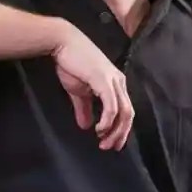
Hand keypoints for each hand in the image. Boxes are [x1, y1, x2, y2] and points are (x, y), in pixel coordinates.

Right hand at [51, 22, 133, 149]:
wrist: (62, 43)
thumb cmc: (71, 63)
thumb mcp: (78, 91)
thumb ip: (84, 108)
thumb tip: (85, 126)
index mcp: (116, 84)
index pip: (125, 111)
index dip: (121, 130)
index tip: (112, 144)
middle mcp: (119, 82)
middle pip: (129, 114)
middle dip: (120, 134)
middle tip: (109, 147)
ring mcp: (114, 81)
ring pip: (123, 112)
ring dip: (115, 131)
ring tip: (103, 141)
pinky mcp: (104, 80)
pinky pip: (112, 106)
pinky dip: (107, 120)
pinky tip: (100, 129)